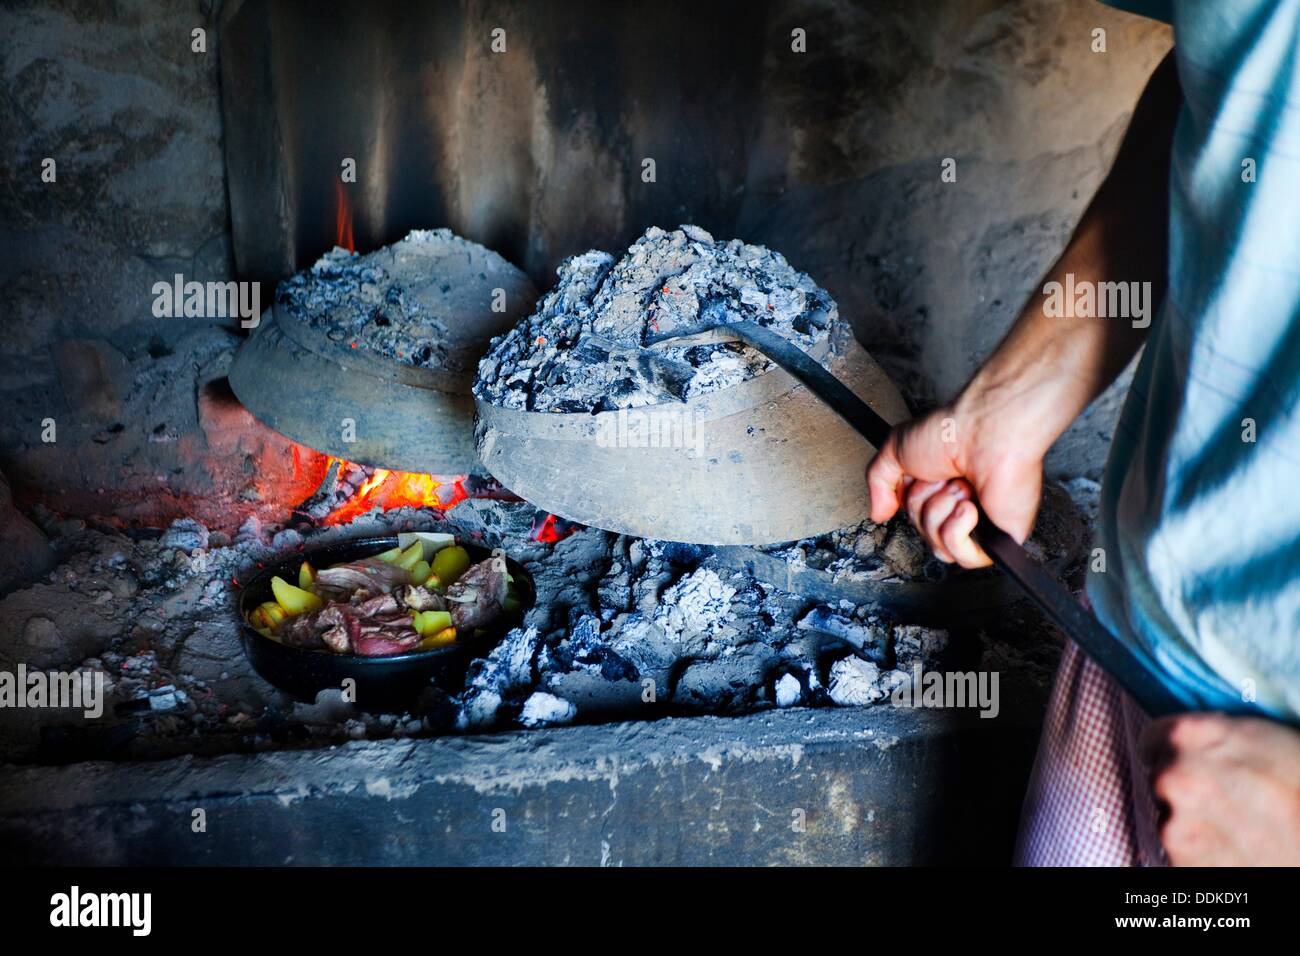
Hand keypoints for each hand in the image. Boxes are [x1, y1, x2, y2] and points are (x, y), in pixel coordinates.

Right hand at [865, 398, 1044, 567]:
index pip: (913, 520)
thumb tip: (878, 514)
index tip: (918, 478)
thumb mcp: (894, 449)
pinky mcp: (999, 538)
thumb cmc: (952, 432)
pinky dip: (957, 530)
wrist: (985, 431)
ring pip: (940, 548)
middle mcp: (960, 507)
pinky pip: (964, 557)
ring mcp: (980, 524)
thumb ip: (878, 481)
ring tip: (960, 486)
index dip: (909, 503)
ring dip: (940, 512)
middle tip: (941, 478)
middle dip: (924, 506)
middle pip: (923, 536)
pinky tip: (969, 505)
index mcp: (940, 491)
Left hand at [1143, 713, 1299, 865]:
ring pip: (1170, 816)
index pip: (1155, 738)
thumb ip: (1214, 736)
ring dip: (1194, 819)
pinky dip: (1203, 849)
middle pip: (1162, 778)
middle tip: (1228, 798)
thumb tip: (1198, 742)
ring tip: (1239, 825)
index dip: (1178, 752)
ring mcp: (1175, 821)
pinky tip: (1236, 847)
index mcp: (1191, 735)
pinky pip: (1182, 849)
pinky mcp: (1182, 860)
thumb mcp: (1260, 738)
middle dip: (1188, 786)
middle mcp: (1174, 775)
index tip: (1193, 762)